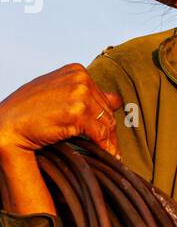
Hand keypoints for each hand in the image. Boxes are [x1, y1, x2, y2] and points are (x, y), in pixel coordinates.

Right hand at [0, 65, 122, 215]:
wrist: (7, 124)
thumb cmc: (28, 111)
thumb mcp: (57, 93)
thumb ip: (83, 94)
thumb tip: (117, 100)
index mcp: (76, 71)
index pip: (102, 97)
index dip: (104, 117)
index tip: (106, 133)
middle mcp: (80, 79)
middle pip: (106, 110)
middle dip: (109, 131)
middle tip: (112, 148)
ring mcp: (79, 95)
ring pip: (106, 123)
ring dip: (110, 142)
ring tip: (113, 154)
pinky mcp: (77, 113)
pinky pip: (100, 134)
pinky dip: (106, 147)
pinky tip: (109, 156)